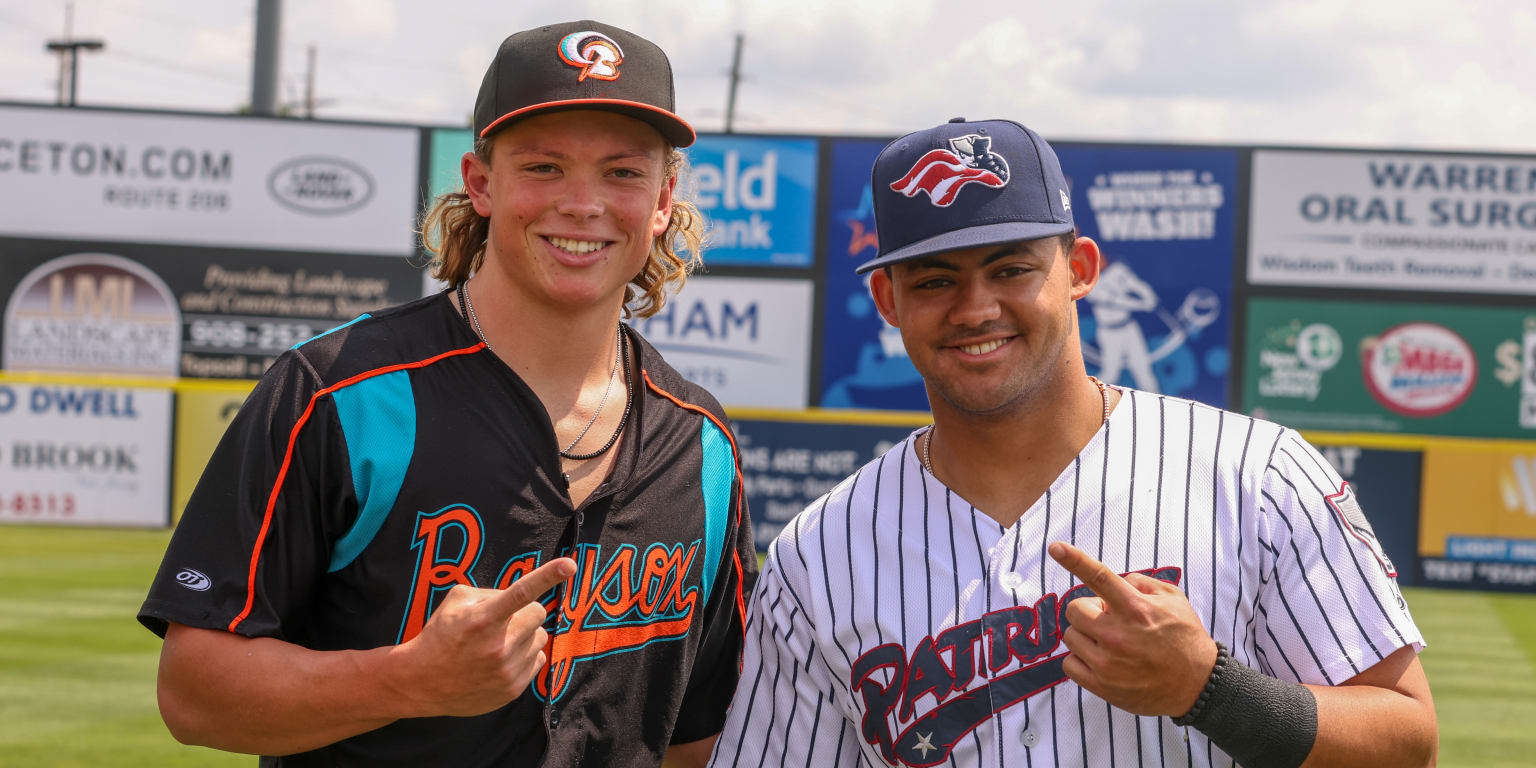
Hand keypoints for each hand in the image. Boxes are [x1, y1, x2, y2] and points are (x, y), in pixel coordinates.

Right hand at [387, 558, 575, 716]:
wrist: (420, 682)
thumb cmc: (439, 636)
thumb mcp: (456, 602)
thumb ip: (491, 594)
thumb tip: (519, 597)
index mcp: (484, 619)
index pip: (521, 592)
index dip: (547, 576)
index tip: (569, 565)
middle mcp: (499, 646)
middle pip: (538, 613)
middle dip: (524, 612)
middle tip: (504, 621)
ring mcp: (508, 671)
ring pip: (540, 638)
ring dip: (525, 636)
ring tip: (498, 644)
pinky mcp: (513, 689)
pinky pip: (538, 660)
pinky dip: (525, 656)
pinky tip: (501, 661)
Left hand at [1048, 541, 1215, 716]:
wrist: (1197, 686)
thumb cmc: (1185, 639)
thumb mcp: (1174, 600)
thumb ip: (1142, 584)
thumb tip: (1118, 579)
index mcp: (1135, 609)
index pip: (1100, 577)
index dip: (1075, 560)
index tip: (1056, 548)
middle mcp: (1117, 634)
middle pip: (1074, 610)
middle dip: (1088, 612)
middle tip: (1109, 621)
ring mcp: (1106, 662)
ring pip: (1070, 636)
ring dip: (1085, 636)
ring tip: (1110, 644)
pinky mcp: (1100, 685)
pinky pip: (1068, 663)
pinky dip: (1080, 660)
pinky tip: (1101, 661)